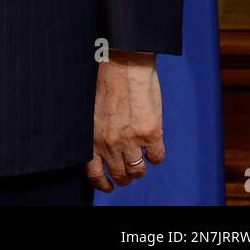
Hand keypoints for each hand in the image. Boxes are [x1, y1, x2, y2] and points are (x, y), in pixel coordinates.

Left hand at [87, 50, 164, 190]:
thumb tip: (104, 151)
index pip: (94, 173)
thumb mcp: (93, 111)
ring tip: (140, 158)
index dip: (102, 184)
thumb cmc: (107, 82)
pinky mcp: (151, 133)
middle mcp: (110, 142)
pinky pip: (158, 158)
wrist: (124, 63)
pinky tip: (154, 144)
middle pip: (120, 175)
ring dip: (140, 168)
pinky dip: (157, 155)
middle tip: (128, 171)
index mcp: (92, 136)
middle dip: (125, 176)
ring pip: (139, 171)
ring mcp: (131, 140)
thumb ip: (97, 132)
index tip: (108, 186)